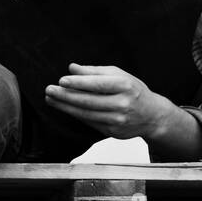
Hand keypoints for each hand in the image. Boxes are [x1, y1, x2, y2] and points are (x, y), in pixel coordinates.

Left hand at [44, 63, 168, 139]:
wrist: (152, 115)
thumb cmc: (133, 90)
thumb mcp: (119, 75)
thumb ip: (94, 71)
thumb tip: (72, 68)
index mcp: (125, 86)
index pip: (98, 84)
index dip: (79, 83)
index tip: (62, 80)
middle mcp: (122, 104)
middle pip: (89, 101)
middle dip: (66, 96)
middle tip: (49, 90)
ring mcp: (118, 120)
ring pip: (86, 114)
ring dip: (65, 107)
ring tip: (51, 99)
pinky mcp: (113, 132)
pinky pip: (90, 122)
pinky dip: (75, 114)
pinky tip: (64, 108)